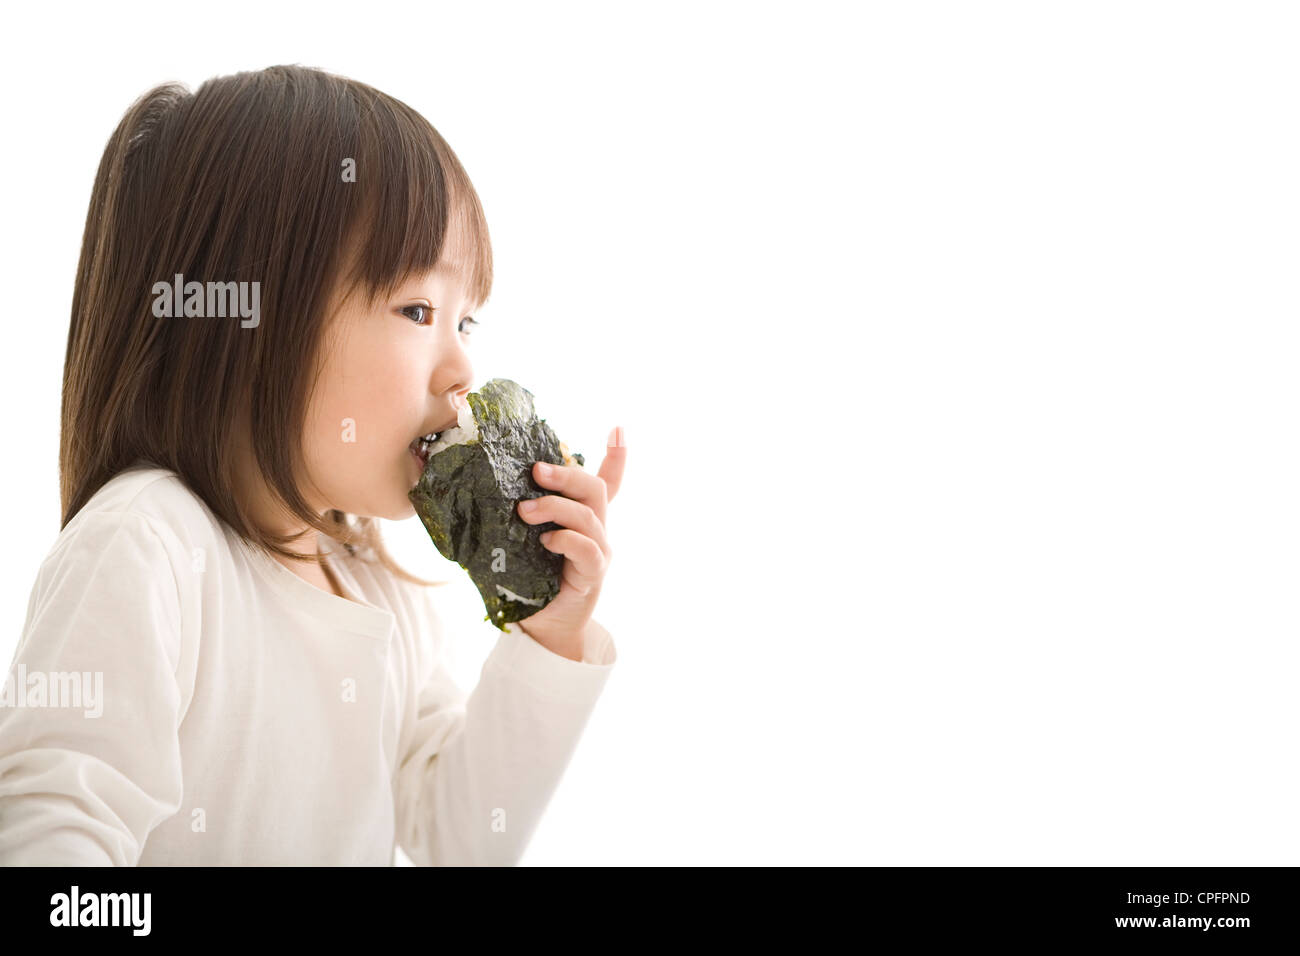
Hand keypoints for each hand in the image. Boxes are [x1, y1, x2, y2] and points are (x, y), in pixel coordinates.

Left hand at [510, 426, 626, 659]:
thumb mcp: (520, 541)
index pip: (608, 483)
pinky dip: (566, 540)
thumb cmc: (528, 581)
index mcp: (582, 519)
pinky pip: (587, 549)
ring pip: (588, 515)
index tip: (617, 428)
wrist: (541, 629)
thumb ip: (514, 517)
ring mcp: (598, 552)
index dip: (617, 456)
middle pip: (594, 489)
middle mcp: (596, 531)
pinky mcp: (592, 576)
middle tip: (535, 471)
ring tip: (525, 510)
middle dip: (566, 473)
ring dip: (556, 506)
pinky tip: (546, 542)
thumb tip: (473, 489)